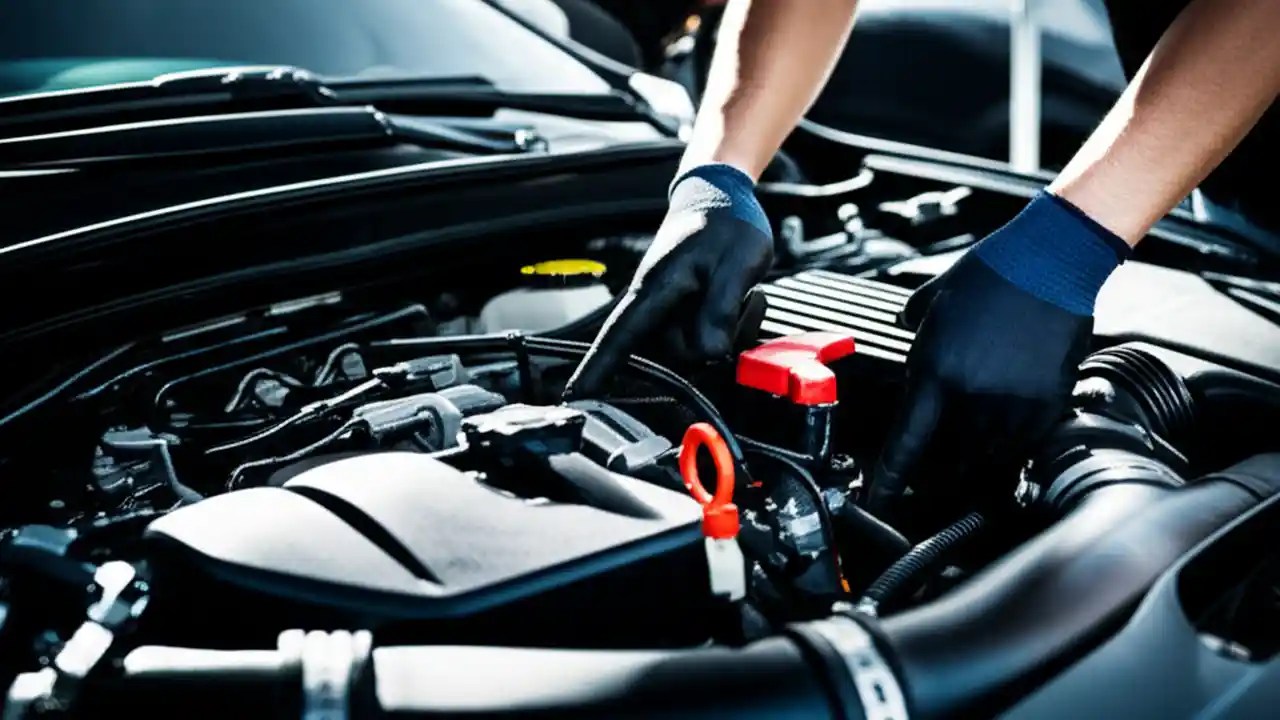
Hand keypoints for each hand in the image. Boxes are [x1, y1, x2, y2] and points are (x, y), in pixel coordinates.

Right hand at [565, 164, 772, 397]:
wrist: (722, 195)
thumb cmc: (725, 222)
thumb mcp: (735, 264)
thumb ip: (721, 309)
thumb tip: (711, 352)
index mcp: (655, 290)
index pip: (619, 337)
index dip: (597, 369)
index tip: (576, 396)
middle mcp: (656, 305)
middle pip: (674, 355)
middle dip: (710, 343)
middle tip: (740, 303)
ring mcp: (670, 309)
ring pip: (693, 348)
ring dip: (724, 332)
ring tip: (741, 295)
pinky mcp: (685, 311)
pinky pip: (704, 337)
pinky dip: (727, 327)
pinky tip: (740, 301)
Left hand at [866, 192, 1130, 518]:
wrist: (1052, 258)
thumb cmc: (993, 271)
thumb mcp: (935, 296)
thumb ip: (912, 319)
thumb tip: (903, 323)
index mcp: (936, 370)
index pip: (906, 442)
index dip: (888, 480)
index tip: (876, 503)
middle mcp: (972, 393)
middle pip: (949, 457)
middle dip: (937, 467)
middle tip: (934, 466)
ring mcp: (1013, 401)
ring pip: (987, 454)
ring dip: (975, 456)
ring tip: (972, 444)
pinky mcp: (1049, 401)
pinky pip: (1025, 442)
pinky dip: (1012, 443)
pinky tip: (1008, 428)